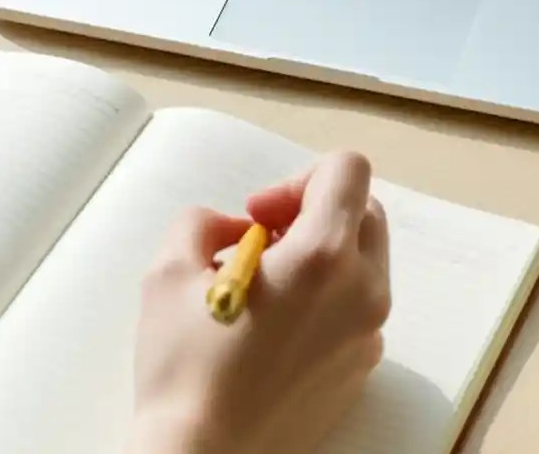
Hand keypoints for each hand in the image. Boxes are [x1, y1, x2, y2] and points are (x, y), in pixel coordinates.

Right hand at [126, 151, 391, 453]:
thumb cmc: (183, 368)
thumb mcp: (169, 272)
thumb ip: (204, 221)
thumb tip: (239, 230)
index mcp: (323, 257)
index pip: (349, 170)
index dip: (299, 176)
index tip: (260, 215)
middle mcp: (363, 292)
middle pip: (364, 212)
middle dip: (313, 212)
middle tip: (260, 244)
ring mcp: (369, 334)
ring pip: (363, 262)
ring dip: (319, 256)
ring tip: (263, 289)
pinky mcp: (362, 369)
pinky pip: (356, 308)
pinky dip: (325, 299)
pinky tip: (274, 329)